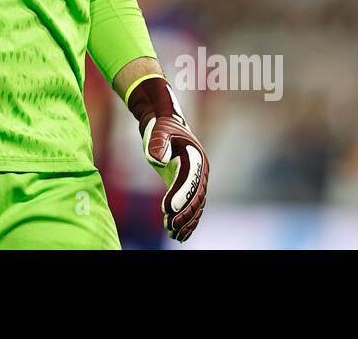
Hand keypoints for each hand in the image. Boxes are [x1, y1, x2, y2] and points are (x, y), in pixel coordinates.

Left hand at [127, 75, 208, 241]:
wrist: (165, 122)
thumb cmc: (161, 125)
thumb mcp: (158, 129)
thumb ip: (157, 141)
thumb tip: (157, 158)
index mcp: (195, 157)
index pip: (190, 181)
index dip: (180, 196)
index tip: (167, 210)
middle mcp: (200, 171)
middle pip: (196, 197)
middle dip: (185, 214)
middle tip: (170, 227)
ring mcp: (195, 179)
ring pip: (196, 206)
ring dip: (187, 222)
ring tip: (174, 235)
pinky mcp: (186, 185)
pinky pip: (190, 205)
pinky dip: (186, 220)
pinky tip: (178, 233)